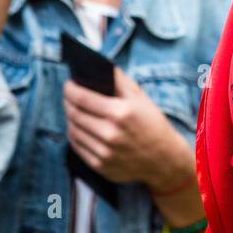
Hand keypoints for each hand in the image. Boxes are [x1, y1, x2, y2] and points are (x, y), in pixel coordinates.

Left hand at [64, 66, 191, 188]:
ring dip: (69, 118)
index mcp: (120, 112)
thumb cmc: (152, 124)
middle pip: (74, 114)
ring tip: (74, 110)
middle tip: (69, 96)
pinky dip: (75, 134)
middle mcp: (110, 134)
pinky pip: (77, 147)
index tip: (68, 84)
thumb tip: (97, 65)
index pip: (82, 98)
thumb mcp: (140, 97)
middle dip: (67, 102)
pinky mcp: (101, 166)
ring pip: (73, 131)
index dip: (70, 89)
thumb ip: (118, 80)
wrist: (164, 159)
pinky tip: (79, 127)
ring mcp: (105, 153)